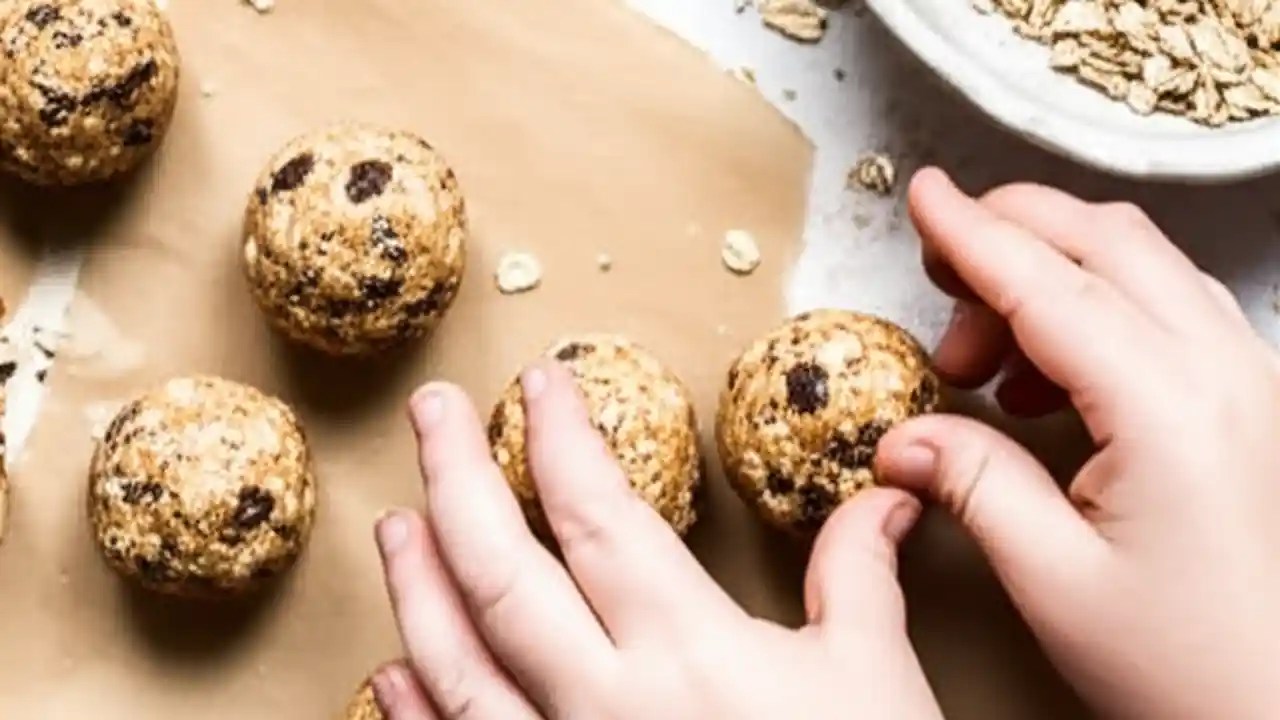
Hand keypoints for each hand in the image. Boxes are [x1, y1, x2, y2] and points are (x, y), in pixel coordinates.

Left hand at [370, 362, 942, 719]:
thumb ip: (857, 576)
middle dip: (454, 478)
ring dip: (418, 587)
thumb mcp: (873, 678)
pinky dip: (418, 714)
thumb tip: (883, 498)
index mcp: (688, 649)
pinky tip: (395, 672)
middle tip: (430, 411)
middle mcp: (610, 702)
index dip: (560, 438)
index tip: (540, 383)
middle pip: (501, 575)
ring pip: (461, 667)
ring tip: (396, 524)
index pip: (598, 515)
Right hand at [877, 168, 1279, 719]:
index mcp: (1167, 408)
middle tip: (935, 272)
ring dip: (1049, 274)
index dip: (972, 233)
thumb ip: (975, 486)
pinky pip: (1167, 309)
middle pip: (1104, 242)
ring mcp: (1247, 379)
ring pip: (1139, 265)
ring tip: (980, 354)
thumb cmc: (1193, 664)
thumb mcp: (1056, 581)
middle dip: (1009, 234)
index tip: (921, 194)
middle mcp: (1221, 371)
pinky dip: (1094, 308)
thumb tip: (905, 437)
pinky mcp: (1249, 400)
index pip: (1047, 284)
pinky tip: (1045, 375)